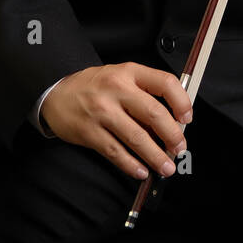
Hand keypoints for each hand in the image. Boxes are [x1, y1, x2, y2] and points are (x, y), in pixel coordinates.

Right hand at [42, 63, 193, 180]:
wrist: (56, 93)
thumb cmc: (94, 86)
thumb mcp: (121, 77)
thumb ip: (145, 92)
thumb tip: (172, 120)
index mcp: (129, 72)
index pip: (165, 83)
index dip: (182, 102)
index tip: (187, 118)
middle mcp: (117, 89)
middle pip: (154, 113)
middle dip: (172, 136)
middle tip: (179, 148)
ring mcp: (102, 111)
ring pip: (137, 137)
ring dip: (156, 156)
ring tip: (166, 166)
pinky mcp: (89, 132)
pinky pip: (115, 152)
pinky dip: (131, 165)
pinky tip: (141, 170)